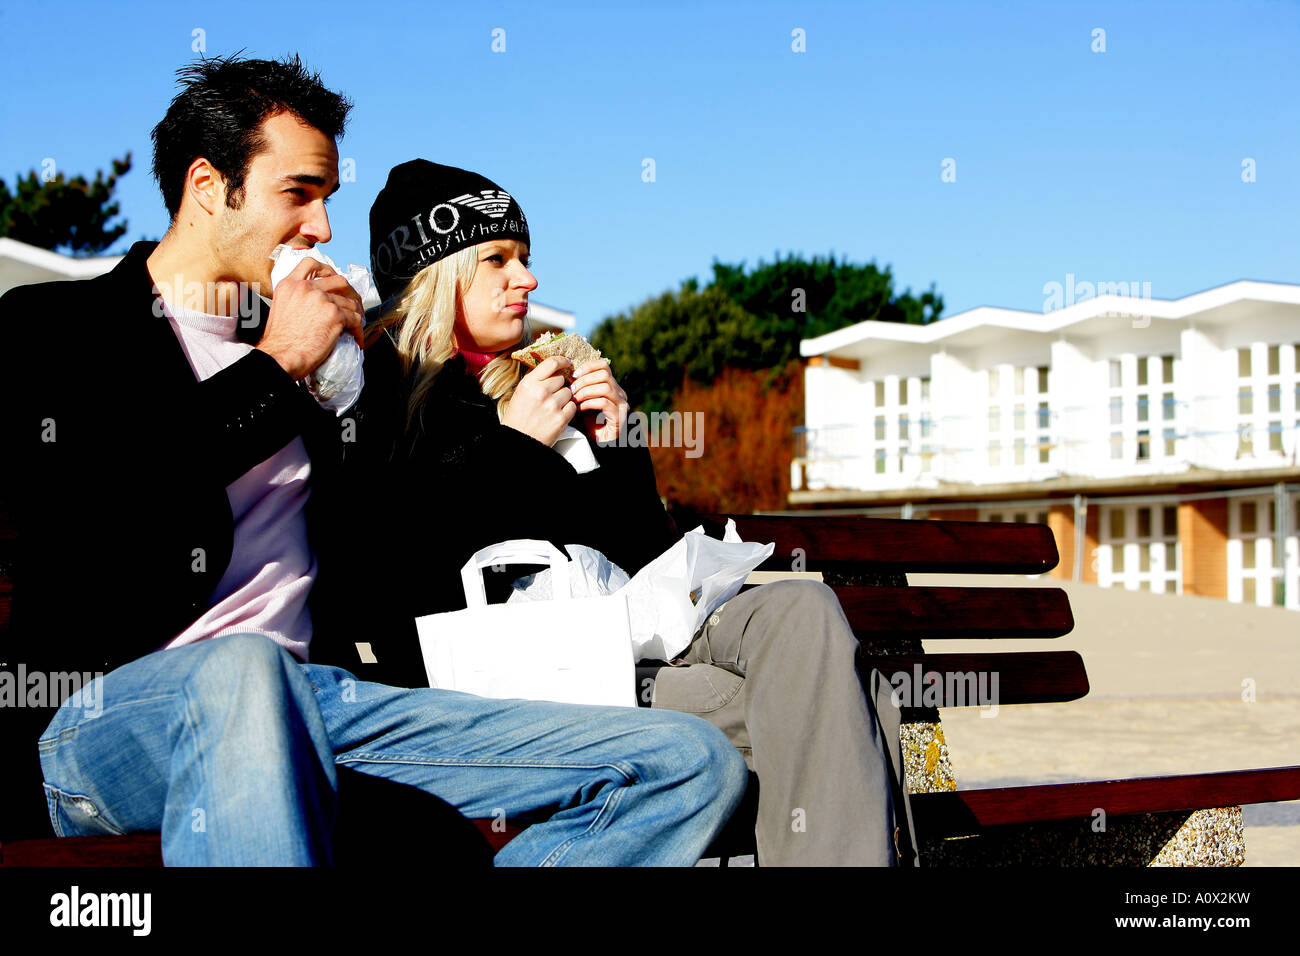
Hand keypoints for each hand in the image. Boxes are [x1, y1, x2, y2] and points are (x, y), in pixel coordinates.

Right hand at [256, 257, 364, 379]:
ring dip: (356, 314)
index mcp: (290, 285)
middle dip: (350, 292)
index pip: (311, 264)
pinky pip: (356, 319)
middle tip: (352, 304)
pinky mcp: (336, 315)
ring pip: (350, 302)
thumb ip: (295, 299)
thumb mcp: (280, 308)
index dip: (327, 270)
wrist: (281, 356)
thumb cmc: (279, 341)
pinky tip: (356, 338)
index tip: (334, 278)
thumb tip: (311, 304)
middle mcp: (307, 288)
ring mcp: (322, 300)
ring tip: (355, 325)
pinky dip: (359, 330)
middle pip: (339, 281)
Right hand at [502, 356, 576, 445]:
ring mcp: (552, 405)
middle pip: (561, 379)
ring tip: (552, 407)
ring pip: (568, 392)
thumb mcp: (520, 393)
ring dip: (564, 398)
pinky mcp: (561, 418)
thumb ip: (535, 380)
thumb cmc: (518, 417)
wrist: (518, 441)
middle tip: (551, 395)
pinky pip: (573, 406)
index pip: (551, 363)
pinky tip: (557, 414)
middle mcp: (541, 392)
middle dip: (559, 386)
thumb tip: (552, 367)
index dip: (562, 361)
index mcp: (529, 384)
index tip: (567, 362)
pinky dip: (568, 410)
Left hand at [571, 359, 628, 443]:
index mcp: (612, 386)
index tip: (573, 374)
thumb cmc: (589, 422)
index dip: (588, 367)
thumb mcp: (583, 400)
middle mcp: (620, 393)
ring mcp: (621, 405)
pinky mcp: (619, 417)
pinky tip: (580, 408)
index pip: (604, 366)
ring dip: (586, 391)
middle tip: (572, 389)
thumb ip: (581, 387)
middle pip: (604, 374)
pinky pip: (604, 403)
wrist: (599, 444)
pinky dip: (589, 403)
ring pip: (605, 387)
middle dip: (584, 380)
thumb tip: (565, 373)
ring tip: (575, 399)